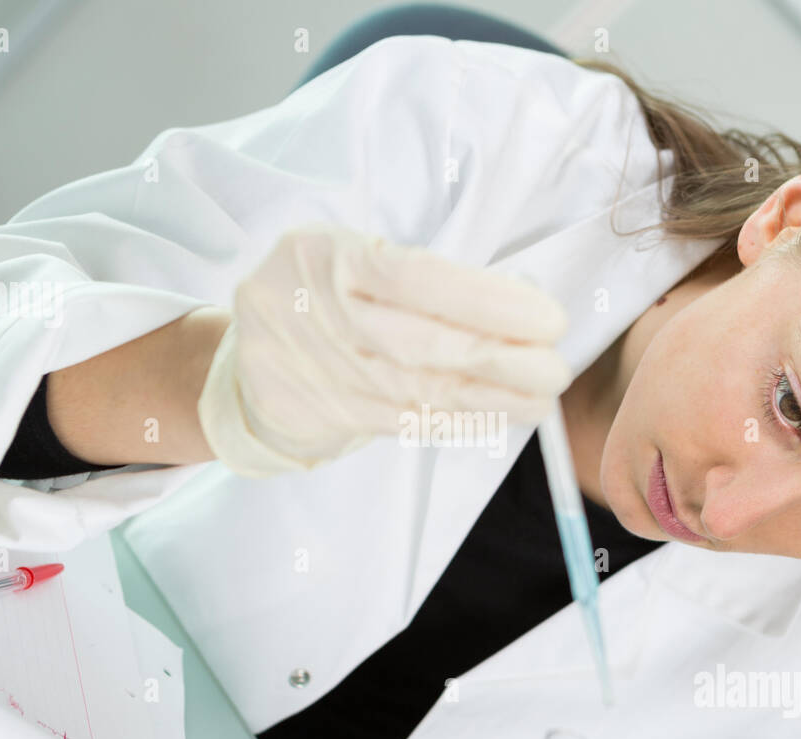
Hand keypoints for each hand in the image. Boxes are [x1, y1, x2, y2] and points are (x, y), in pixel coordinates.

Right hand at [197, 223, 570, 475]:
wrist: (245, 362)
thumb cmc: (318, 295)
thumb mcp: (347, 257)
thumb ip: (412, 275)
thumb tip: (512, 298)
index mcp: (326, 254)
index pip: (416, 278)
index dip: (487, 302)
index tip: (547, 319)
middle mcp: (315, 311)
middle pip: (420, 343)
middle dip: (499, 359)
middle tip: (556, 369)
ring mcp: (317, 369)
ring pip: (416, 390)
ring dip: (488, 399)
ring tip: (540, 400)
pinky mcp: (323, 414)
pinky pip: (401, 421)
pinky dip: (454, 421)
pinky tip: (496, 417)